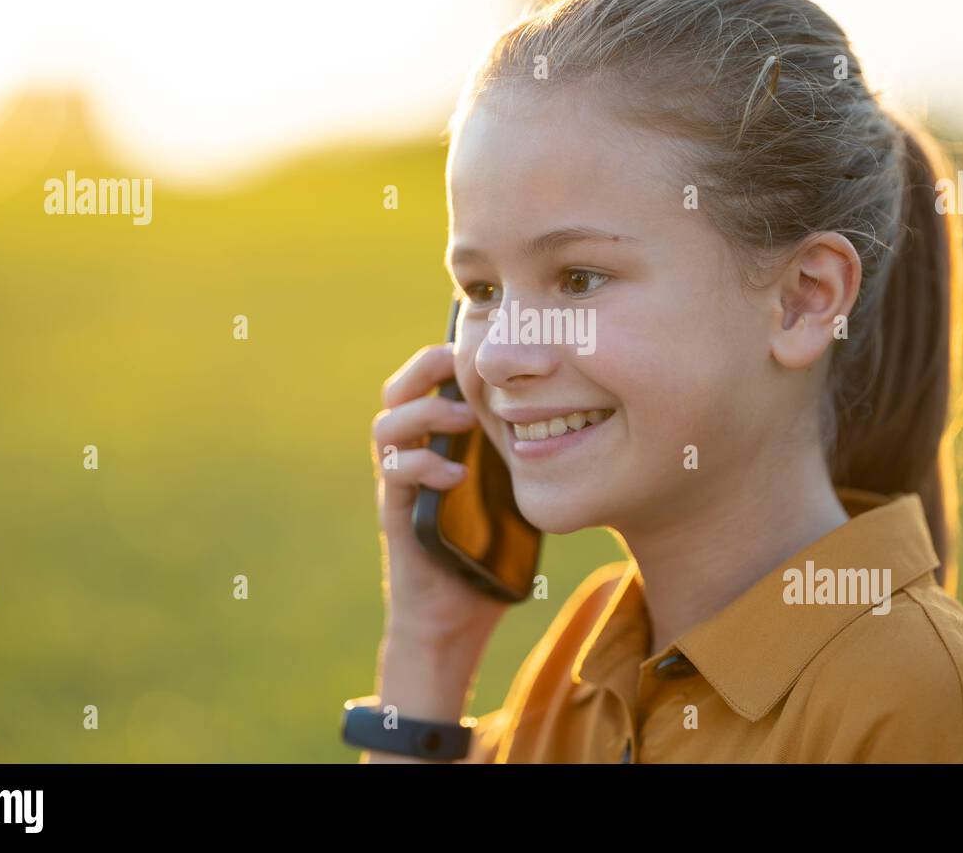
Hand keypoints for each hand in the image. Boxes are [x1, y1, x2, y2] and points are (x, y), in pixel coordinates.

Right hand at [371, 342, 510, 647]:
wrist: (456, 616)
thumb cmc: (490, 552)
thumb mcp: (514, 490)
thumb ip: (525, 454)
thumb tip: (576, 416)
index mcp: (438, 442)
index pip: (428, 382)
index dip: (446, 356)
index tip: (481, 347)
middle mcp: (412, 455)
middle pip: (397, 390)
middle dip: (426, 369)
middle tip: (462, 367)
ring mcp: (398, 484)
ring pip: (386, 427)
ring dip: (424, 413)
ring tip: (465, 420)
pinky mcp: (395, 515)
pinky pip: (393, 476)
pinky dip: (422, 467)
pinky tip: (456, 474)